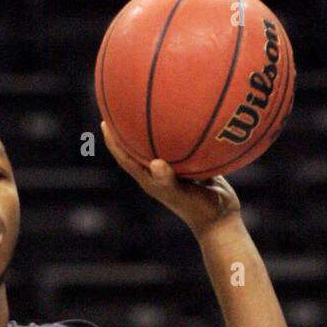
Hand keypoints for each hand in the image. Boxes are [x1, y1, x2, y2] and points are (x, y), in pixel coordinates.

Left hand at [100, 119, 241, 238]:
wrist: (222, 220)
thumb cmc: (200, 210)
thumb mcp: (183, 195)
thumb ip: (168, 180)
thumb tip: (156, 163)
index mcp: (150, 180)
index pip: (125, 158)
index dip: (113, 142)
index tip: (104, 122)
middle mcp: (158, 174)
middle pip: (136, 149)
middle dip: (127, 131)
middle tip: (121, 107)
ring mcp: (175, 171)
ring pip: (159, 148)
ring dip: (153, 130)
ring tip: (152, 106)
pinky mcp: (190, 169)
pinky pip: (181, 148)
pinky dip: (180, 135)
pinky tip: (189, 118)